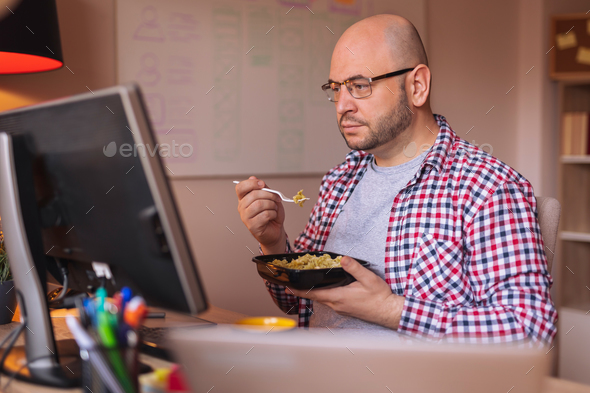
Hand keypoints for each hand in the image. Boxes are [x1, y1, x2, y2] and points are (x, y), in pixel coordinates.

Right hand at [236, 176, 285, 253]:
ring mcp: (245, 217)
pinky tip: (272, 216)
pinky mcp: (252, 226)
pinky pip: (265, 215)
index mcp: (244, 199)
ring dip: (272, 205)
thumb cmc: (271, 214)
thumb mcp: (270, 197)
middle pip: (253, 195)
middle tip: (276, 199)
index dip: (251, 183)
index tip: (262, 184)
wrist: (275, 230)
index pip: (240, 188)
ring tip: (274, 209)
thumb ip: (263, 188)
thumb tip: (254, 178)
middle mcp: (242, 207)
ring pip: (260, 204)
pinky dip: (273, 214)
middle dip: (269, 195)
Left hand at [290, 256, 404, 328]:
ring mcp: (340, 308)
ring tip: (305, 281)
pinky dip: (322, 294)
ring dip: (312, 291)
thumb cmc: (379, 297)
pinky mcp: (344, 308)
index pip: (313, 293)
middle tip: (292, 279)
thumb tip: (342, 259)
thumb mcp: (368, 278)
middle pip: (314, 296)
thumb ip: (354, 268)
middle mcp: (336, 304)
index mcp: (338, 296)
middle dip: (302, 289)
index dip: (298, 289)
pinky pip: (328, 301)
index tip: (287, 285)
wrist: (388, 312)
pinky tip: (324, 287)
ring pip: (321, 299)